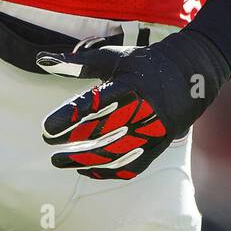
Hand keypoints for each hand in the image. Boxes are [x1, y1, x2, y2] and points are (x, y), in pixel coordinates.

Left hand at [38, 38, 204, 180]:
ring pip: (115, 153)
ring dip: (85, 161)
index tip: (46, 128)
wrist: (191, 75)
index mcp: (129, 84)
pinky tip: (85, 171)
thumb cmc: (142, 64)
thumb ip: (75, 63)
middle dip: (73, 142)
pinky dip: (108, 172)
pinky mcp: (159, 144)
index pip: (94, 103)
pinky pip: (132, 166)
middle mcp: (143, 108)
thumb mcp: (111, 59)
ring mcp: (153, 129)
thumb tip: (40, 59)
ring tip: (60, 161)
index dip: (69, 117)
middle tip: (49, 145)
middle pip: (103, 132)